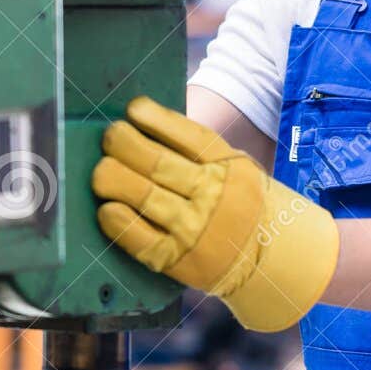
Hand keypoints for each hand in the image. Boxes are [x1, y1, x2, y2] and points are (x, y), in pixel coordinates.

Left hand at [91, 96, 338, 331]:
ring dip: (113, 178)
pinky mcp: (176, 259)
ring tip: (101, 169)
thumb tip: (146, 127)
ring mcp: (193, 229)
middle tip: (111, 137)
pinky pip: (139, 238)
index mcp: (228, 167)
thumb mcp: (237, 169)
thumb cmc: (242, 204)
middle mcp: (212, 196)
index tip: (133, 109)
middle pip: (158, 164)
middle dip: (124, 144)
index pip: (189, 136)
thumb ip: (200, 152)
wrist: (269, 260)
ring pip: (144, 196)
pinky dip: (117, 220)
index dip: (157, 119)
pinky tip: (105, 208)